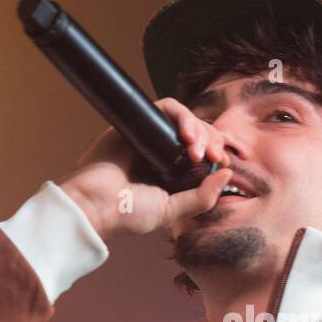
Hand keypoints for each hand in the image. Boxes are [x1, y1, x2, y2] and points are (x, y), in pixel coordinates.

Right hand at [59, 97, 233, 239]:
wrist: (94, 205)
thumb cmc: (126, 214)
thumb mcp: (172, 211)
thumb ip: (202, 197)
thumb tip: (227, 172)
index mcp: (173, 173)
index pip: (204, 153)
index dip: (218, 152)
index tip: (225, 162)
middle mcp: (163, 152)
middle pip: (199, 133)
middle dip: (213, 140)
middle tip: (215, 155)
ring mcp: (151, 137)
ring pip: (186, 119)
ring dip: (199, 129)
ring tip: (198, 149)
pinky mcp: (139, 123)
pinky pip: (166, 107)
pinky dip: (183, 117)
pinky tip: (187, 137)